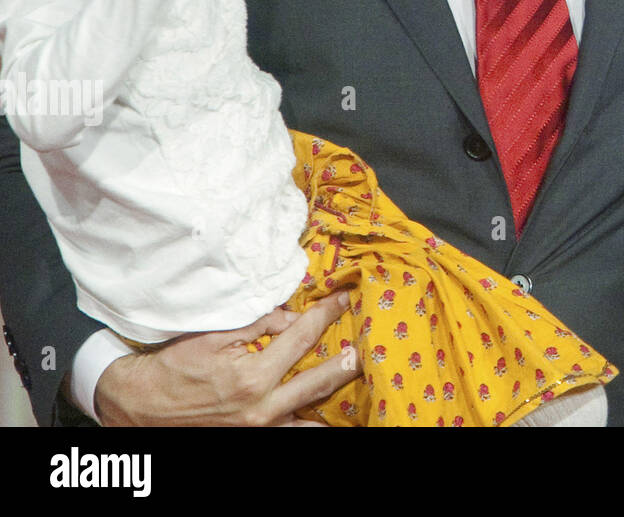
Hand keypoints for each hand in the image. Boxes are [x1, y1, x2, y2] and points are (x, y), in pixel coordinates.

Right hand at [94, 292, 354, 425]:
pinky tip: (326, 416)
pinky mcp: (251, 439)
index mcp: (253, 376)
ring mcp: (258, 429)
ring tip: (357, 386)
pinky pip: (290, 432)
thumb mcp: (217, 334)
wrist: (140, 406)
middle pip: (319, 382)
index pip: (303, 337)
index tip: (344, 301)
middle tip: (366, 348)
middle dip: (346, 362)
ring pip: (310, 419)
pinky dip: (308, 423)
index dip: (326, 315)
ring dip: (333, 401)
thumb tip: (294, 318)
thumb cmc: (175, 365)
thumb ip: (261, 323)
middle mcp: (261, 408)